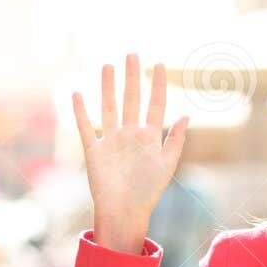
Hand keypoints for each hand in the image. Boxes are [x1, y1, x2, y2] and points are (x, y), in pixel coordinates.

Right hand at [71, 53, 187, 254]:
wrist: (124, 211)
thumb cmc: (148, 192)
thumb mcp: (167, 165)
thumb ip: (176, 140)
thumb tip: (189, 114)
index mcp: (150, 137)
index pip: (155, 104)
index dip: (157, 85)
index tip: (159, 65)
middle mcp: (130, 135)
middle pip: (131, 99)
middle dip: (132, 77)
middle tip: (132, 54)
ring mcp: (111, 141)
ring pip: (109, 107)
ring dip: (108, 87)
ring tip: (108, 66)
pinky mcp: (94, 151)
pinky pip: (85, 127)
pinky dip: (80, 112)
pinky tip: (77, 94)